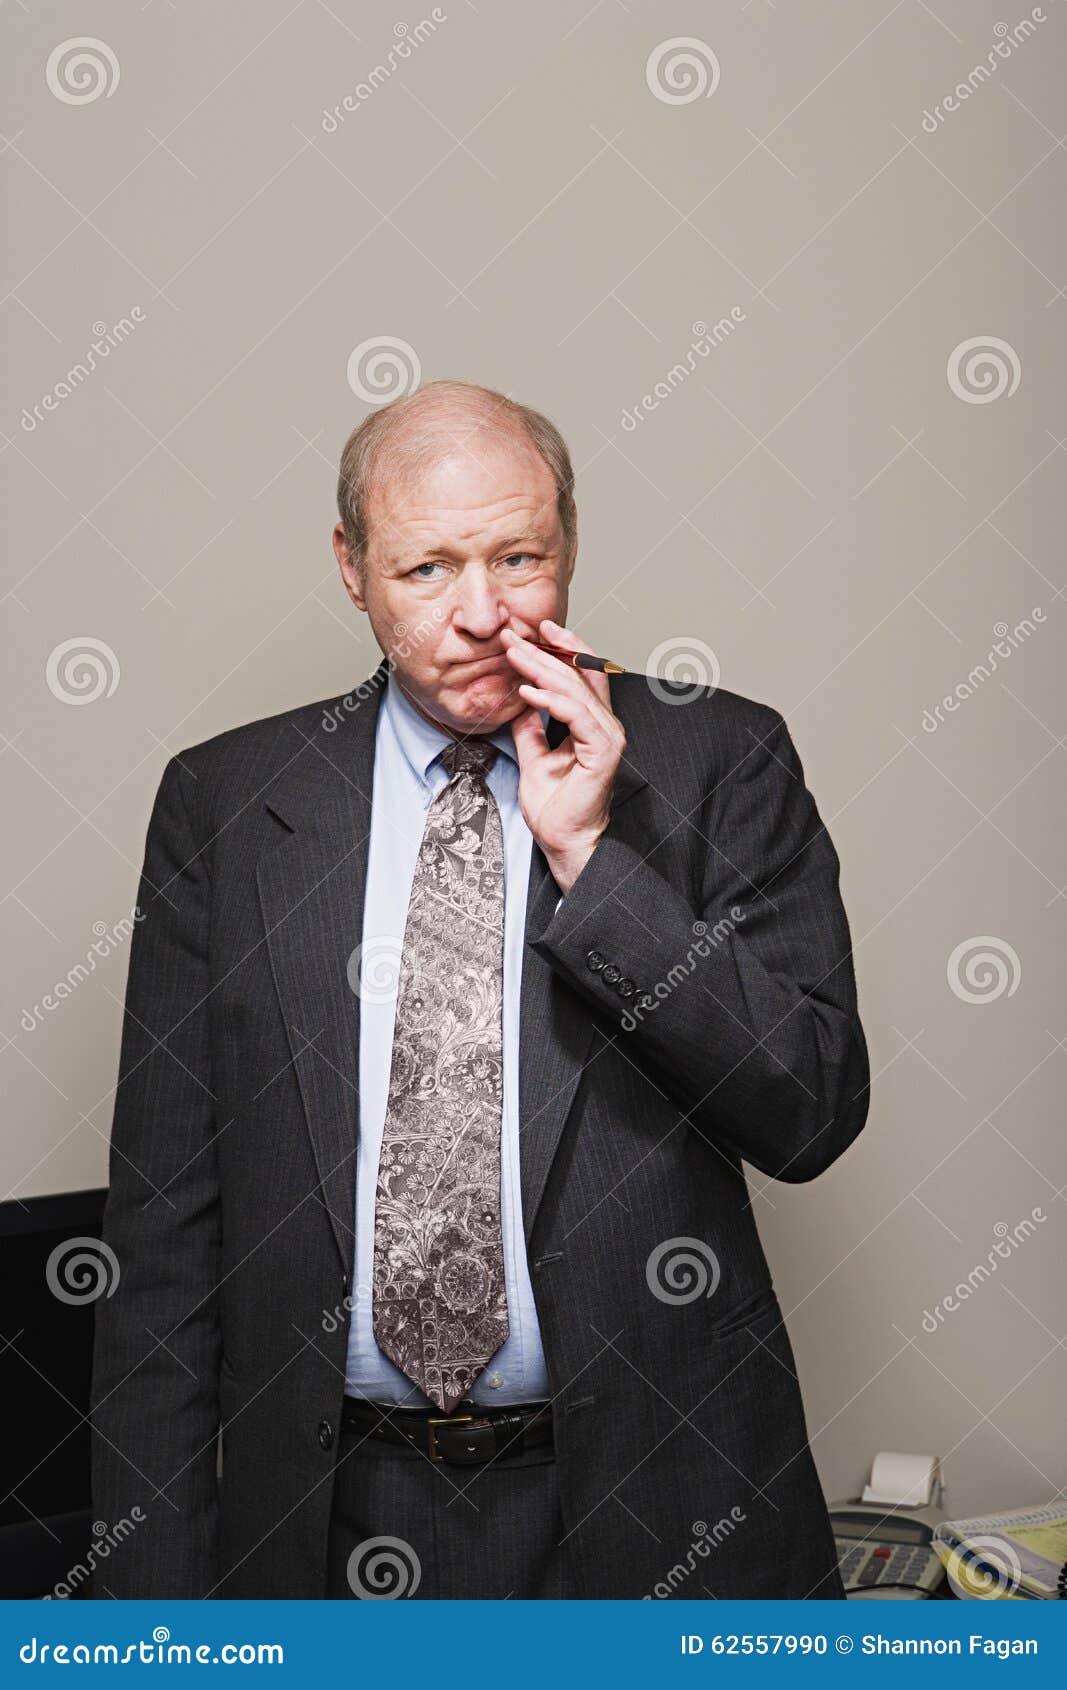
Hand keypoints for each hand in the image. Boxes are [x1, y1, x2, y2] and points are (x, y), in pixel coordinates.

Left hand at [501, 617, 626, 892]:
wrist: (562, 840)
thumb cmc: (555, 808)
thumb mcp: (534, 757)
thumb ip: (531, 729)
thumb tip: (521, 704)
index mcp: (592, 725)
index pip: (583, 676)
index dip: (563, 648)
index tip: (535, 630)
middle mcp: (605, 726)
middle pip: (578, 675)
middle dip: (544, 650)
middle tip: (514, 635)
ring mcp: (607, 737)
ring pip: (575, 689)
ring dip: (542, 668)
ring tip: (514, 655)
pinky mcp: (602, 751)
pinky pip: (576, 714)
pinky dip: (550, 699)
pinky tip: (527, 690)